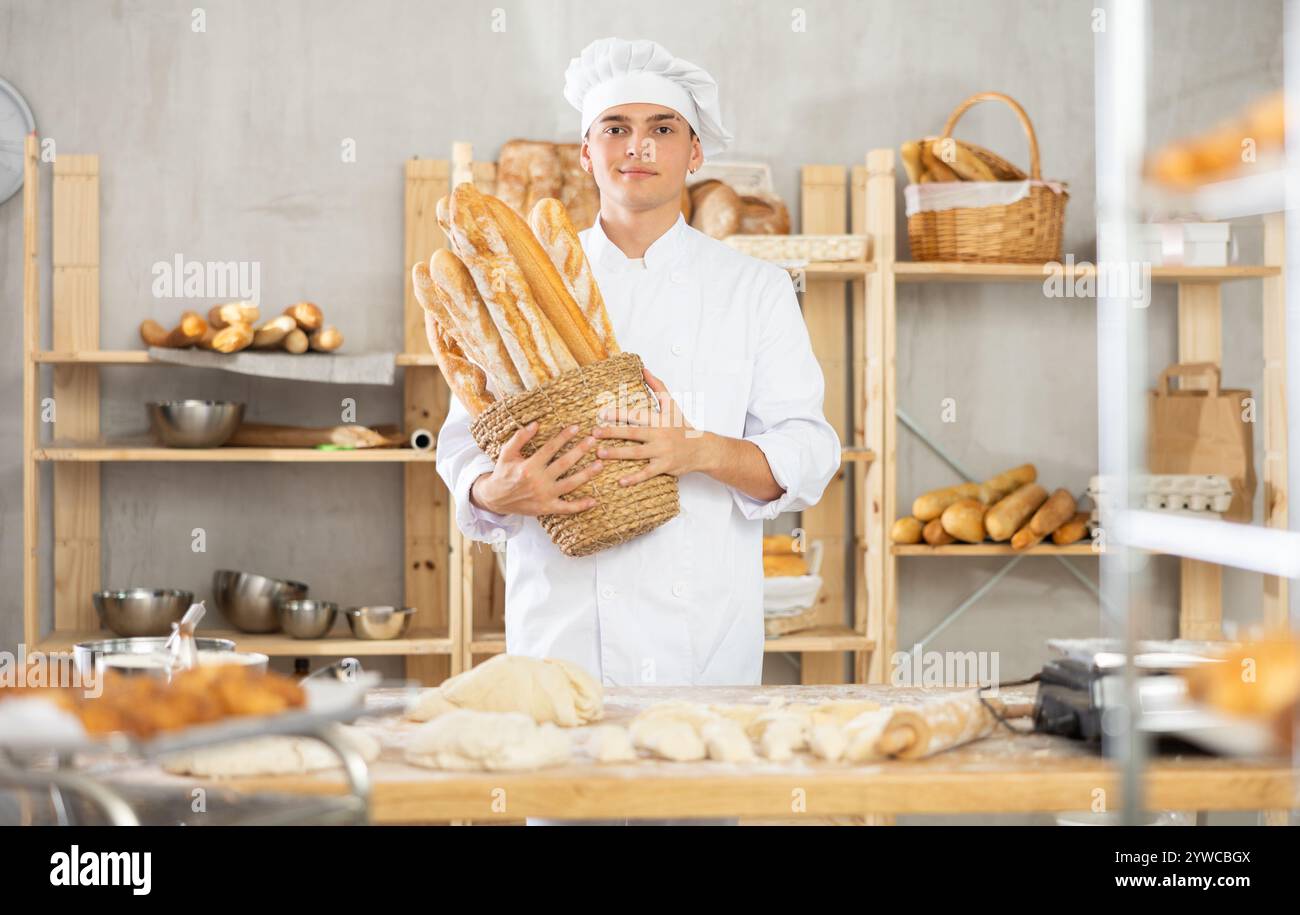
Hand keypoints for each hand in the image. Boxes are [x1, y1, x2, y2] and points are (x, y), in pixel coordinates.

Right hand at [472, 422, 602, 516]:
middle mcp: (538, 481)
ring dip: (587, 474)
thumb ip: (519, 438)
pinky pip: (566, 508)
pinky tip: (594, 500)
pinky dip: (580, 506)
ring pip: (570, 484)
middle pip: (564, 464)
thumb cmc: (503, 472)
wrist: (495, 499)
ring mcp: (544, 496)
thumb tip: (535, 424)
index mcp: (528, 466)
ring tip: (600, 464)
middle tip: (594, 440)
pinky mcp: (547, 508)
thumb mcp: (507, 453)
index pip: (550, 448)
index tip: (576, 427)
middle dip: (580, 451)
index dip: (564, 437)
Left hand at [592, 367, 710, 486]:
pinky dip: (634, 478)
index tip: (602, 413)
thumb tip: (644, 369)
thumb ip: (658, 387)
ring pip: (637, 453)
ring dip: (617, 454)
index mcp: (659, 419)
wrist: (701, 449)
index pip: (637, 414)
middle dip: (612, 433)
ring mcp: (662, 452)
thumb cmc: (682, 427)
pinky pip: (647, 473)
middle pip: (633, 433)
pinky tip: (620, 481)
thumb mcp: (672, 406)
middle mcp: (660, 434)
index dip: (619, 413)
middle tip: (594, 433)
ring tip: (599, 454)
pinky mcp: (665, 467)